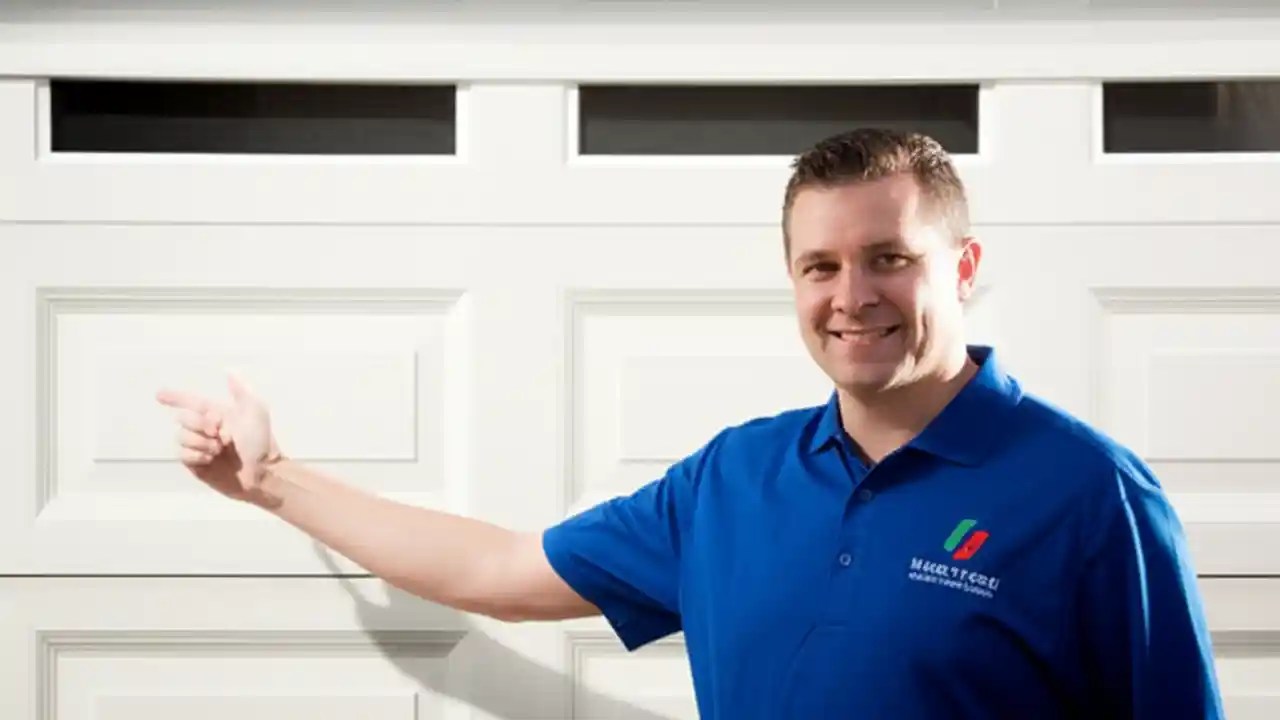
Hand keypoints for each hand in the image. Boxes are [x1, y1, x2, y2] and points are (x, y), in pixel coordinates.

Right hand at [156, 372, 282, 504]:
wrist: (263, 471)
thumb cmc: (261, 441)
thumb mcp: (256, 410)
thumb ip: (241, 390)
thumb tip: (229, 370)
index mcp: (217, 415)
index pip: (191, 402)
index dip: (175, 398)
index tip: (159, 395)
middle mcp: (206, 429)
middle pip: (184, 418)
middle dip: (199, 423)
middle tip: (219, 432)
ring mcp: (200, 447)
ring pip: (182, 437)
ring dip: (201, 441)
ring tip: (219, 449)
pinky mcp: (196, 464)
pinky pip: (182, 455)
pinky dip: (196, 455)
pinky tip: (211, 459)